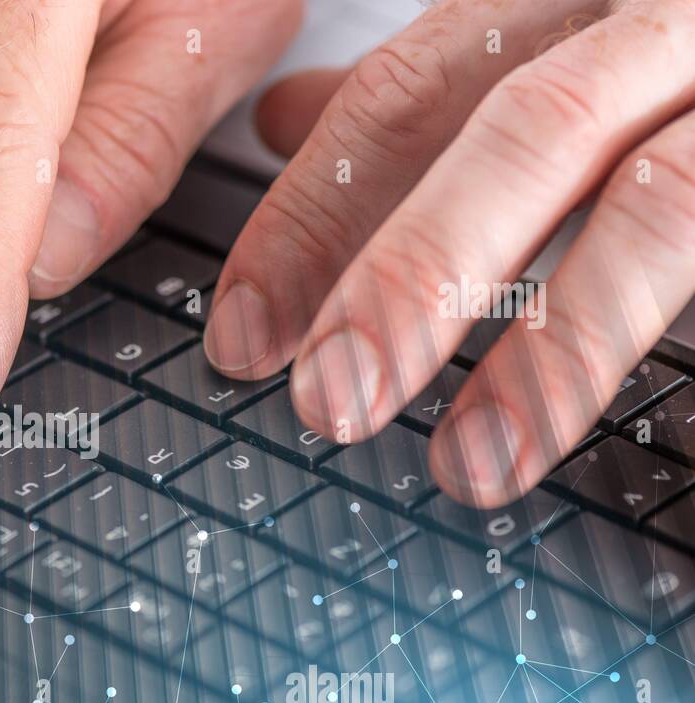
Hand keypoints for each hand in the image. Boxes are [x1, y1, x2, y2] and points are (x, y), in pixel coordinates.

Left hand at [205, 0, 694, 507]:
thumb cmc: (675, 58)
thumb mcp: (554, 36)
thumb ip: (433, 89)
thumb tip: (286, 121)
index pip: (412, 90)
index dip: (313, 216)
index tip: (244, 334)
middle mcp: (668, 21)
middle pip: (529, 128)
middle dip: (415, 272)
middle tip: (331, 400)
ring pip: (663, 206)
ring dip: (557, 348)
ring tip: (474, 465)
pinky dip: (647, 345)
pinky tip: (629, 453)